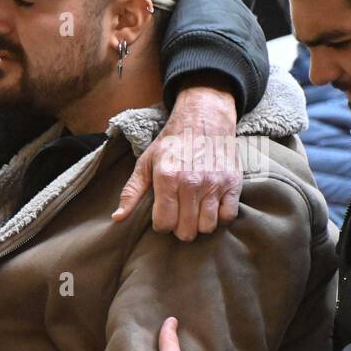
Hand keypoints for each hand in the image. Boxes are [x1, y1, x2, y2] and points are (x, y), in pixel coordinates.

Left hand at [114, 78, 241, 240]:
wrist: (203, 119)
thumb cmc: (171, 144)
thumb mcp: (145, 163)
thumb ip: (131, 192)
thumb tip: (117, 218)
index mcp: (167, 178)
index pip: (164, 224)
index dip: (161, 225)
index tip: (163, 216)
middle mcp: (192, 182)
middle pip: (186, 231)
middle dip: (180, 228)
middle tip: (179, 214)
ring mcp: (215, 183)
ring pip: (207, 227)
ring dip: (199, 224)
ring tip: (194, 211)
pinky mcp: (233, 182)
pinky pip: (228, 216)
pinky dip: (220, 216)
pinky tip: (211, 206)